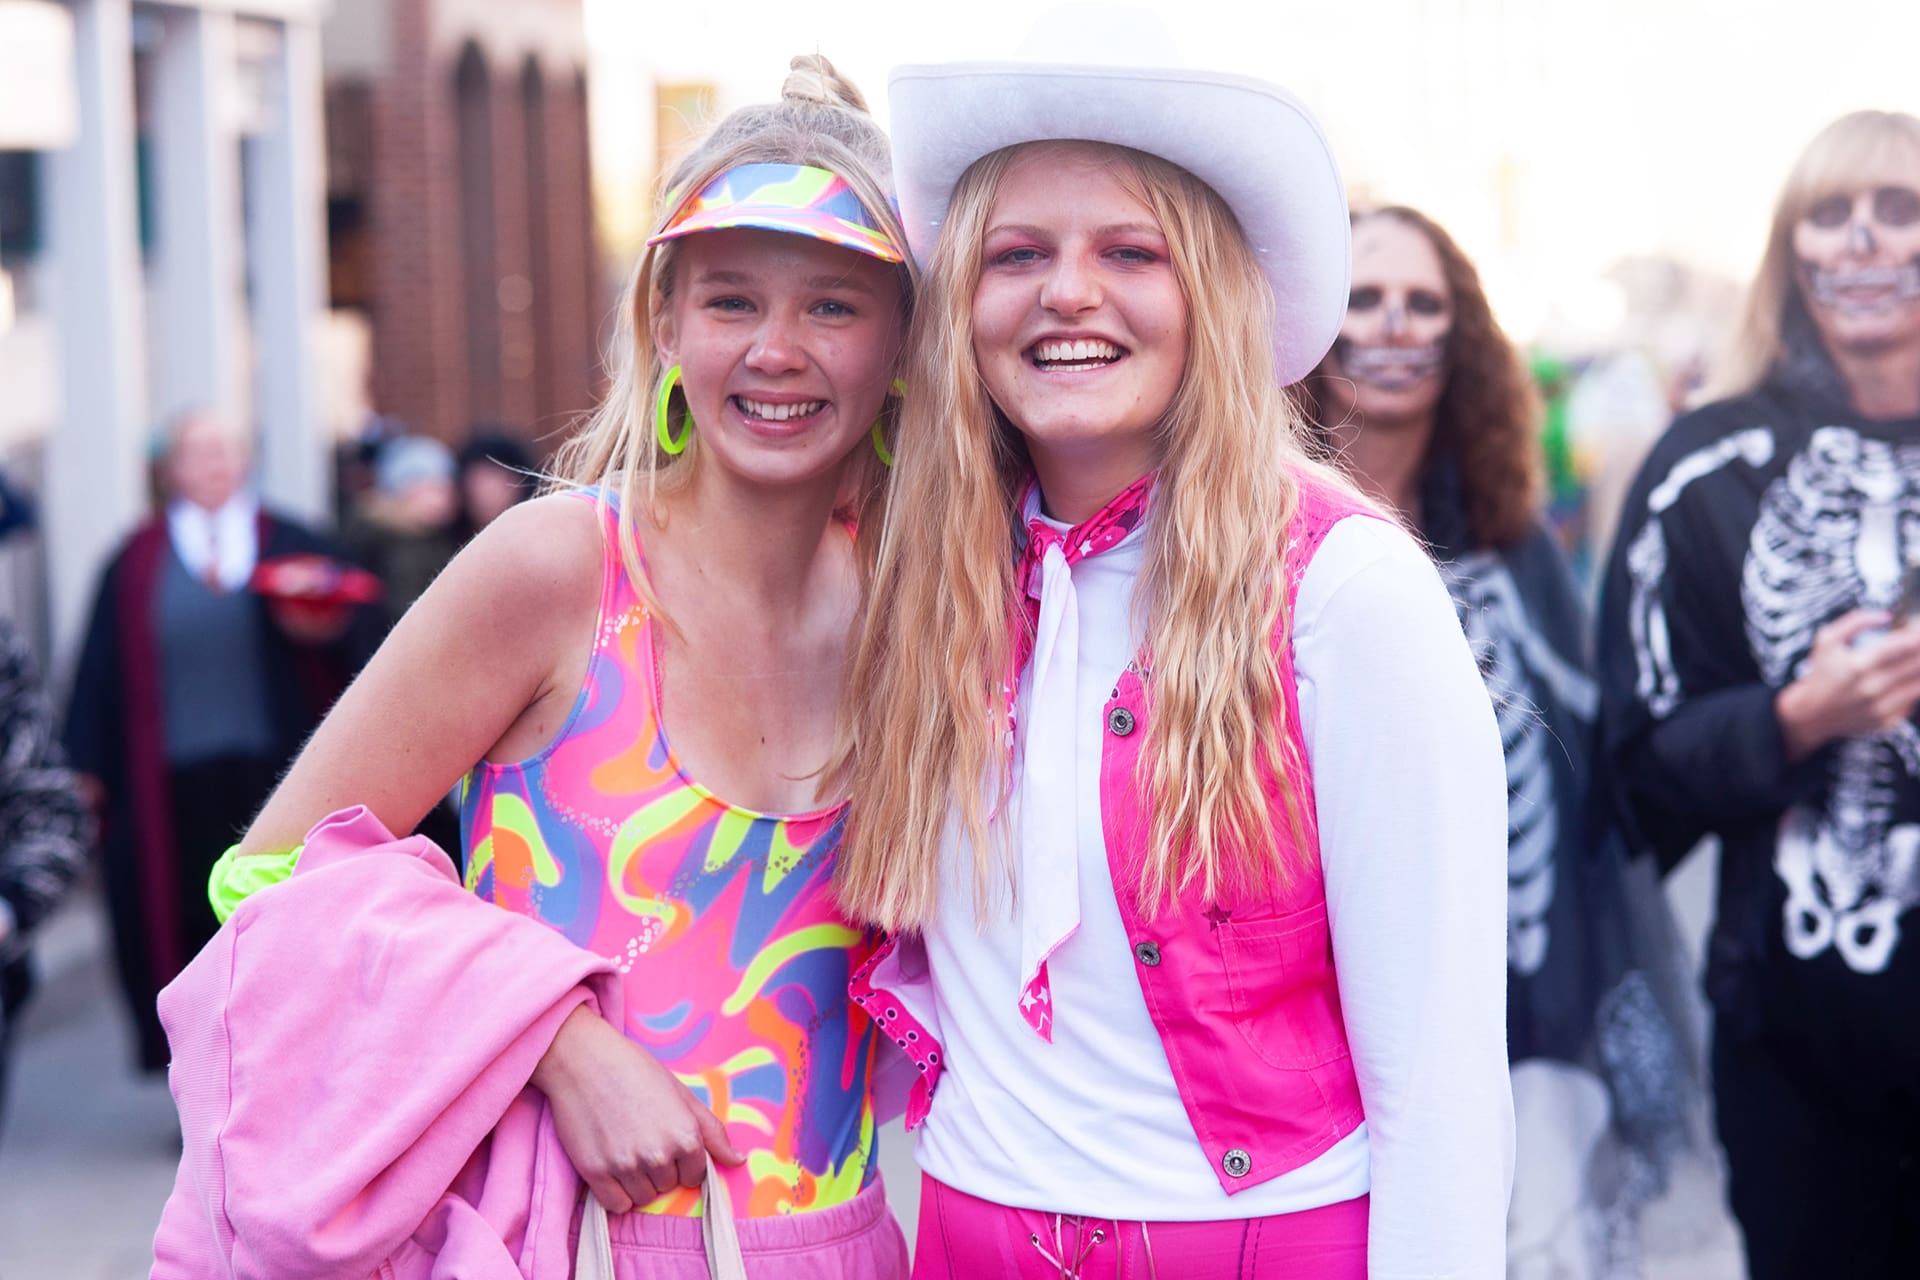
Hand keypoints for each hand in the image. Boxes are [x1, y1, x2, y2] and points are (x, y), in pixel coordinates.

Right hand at [531, 1005, 745, 1212]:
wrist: (584, 1059)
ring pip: (643, 1198)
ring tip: (626, 1148)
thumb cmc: (635, 1070)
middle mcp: (658, 1155)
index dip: (683, 1160)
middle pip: (669, 1186)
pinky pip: (616, 1205)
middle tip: (642, 1137)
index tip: (666, 1141)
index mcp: (685, 1136)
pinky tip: (613, 1167)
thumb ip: (712, 1132)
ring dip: (638, 1182)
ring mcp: (626, 1166)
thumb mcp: (682, 1094)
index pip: (696, 1175)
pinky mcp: (596, 1173)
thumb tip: (738, 1161)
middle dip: (660, 1168)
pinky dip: (616, 1194)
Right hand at [1777, 609, 1919, 760]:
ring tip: (1913, 659)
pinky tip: (1903, 680)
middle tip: (1916, 642)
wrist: (1810, 714)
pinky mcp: (1888, 721)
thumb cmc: (1820, 674)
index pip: (1905, 644)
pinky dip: (1913, 688)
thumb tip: (1886, 617)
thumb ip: (1855, 621)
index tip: (1916, 625)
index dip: (1917, 632)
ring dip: (1919, 668)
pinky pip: (1913, 701)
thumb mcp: (1827, 640)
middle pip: (1918, 663)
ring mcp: (1882, 707)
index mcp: (1859, 665)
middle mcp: (1872, 687)